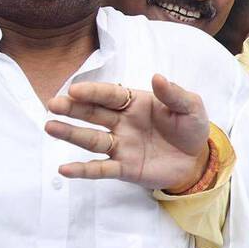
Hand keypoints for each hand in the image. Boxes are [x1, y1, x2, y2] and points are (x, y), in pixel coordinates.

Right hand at [44, 73, 210, 191]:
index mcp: (136, 103)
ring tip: (51, 127)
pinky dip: (83, 170)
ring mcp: (121, 146)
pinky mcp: (124, 168)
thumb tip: (157, 77)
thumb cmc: (190, 127)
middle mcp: (122, 123)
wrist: (197, 159)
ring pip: (92, 139)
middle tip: (53, 104)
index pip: (110, 95)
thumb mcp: (191, 107)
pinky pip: (100, 169)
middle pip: (93, 114)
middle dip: (73, 108)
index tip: (74, 89)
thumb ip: (174, 94)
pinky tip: (64, 170)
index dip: (93, 92)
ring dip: (70, 134)